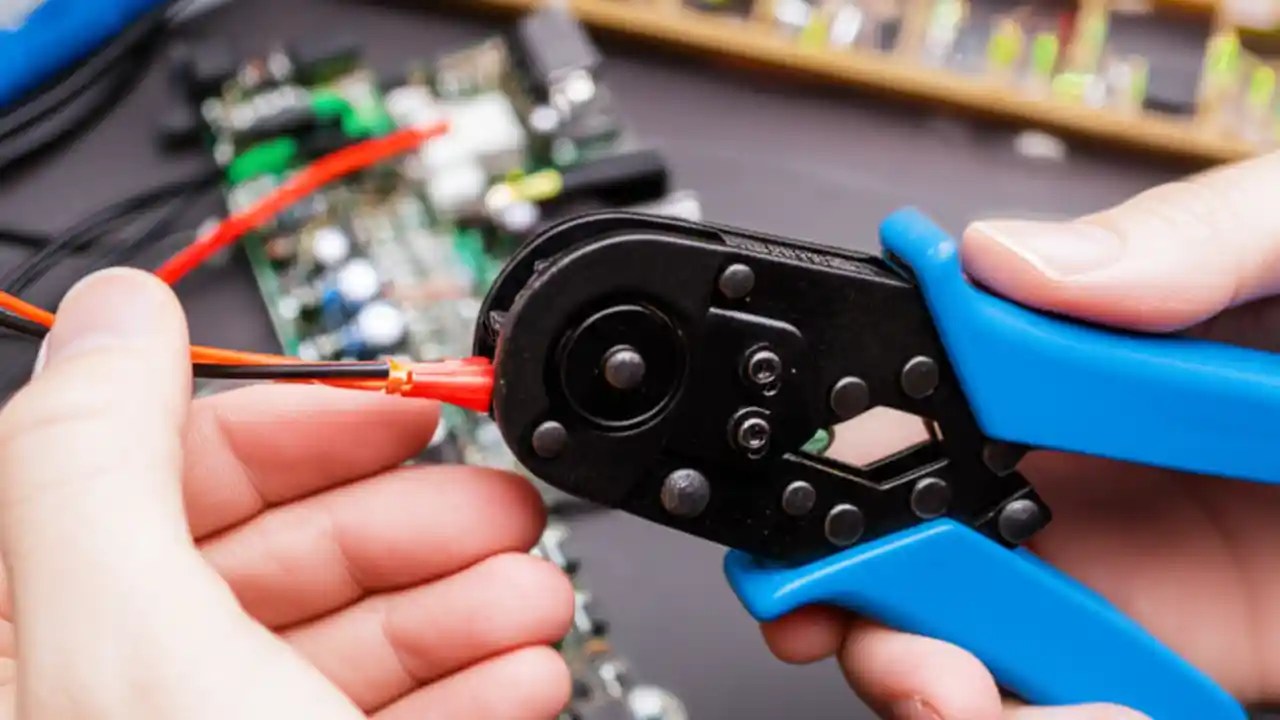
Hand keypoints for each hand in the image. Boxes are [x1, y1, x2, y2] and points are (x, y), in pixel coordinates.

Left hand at [0, 270, 573, 718]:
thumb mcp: (122, 643)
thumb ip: (96, 456)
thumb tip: (118, 309)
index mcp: (25, 632)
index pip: (153, 473)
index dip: (290, 423)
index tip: (398, 408)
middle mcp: (115, 686)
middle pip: (275, 553)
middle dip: (411, 525)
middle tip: (502, 508)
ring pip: (344, 639)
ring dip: (462, 609)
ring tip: (532, 601)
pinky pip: (387, 715)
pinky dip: (469, 690)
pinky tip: (520, 673)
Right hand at [759, 152, 1279, 719]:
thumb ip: (1176, 242)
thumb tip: (1005, 260)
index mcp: (1084, 354)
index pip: (921, 397)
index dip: (843, 456)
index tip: (808, 503)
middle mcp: (1083, 467)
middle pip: (917, 541)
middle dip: (860, 600)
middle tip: (854, 627)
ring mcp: (1127, 574)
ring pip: (977, 645)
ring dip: (944, 688)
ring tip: (965, 695)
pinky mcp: (1188, 655)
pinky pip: (1075, 703)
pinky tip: (1090, 714)